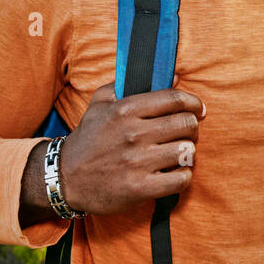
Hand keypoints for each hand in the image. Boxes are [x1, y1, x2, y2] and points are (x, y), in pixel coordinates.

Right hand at [51, 83, 204, 216]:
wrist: (64, 178)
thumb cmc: (87, 140)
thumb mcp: (100, 104)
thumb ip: (129, 84)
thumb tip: (172, 76)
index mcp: (125, 110)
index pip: (175, 99)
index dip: (194, 103)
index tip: (198, 109)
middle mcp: (133, 134)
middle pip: (186, 124)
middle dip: (192, 128)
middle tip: (186, 133)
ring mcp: (137, 162)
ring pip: (187, 151)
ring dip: (187, 153)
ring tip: (177, 154)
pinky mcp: (140, 188)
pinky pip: (181, 178)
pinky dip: (183, 176)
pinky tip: (173, 173)